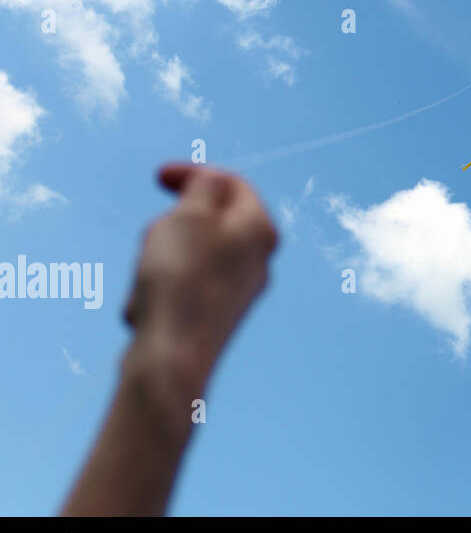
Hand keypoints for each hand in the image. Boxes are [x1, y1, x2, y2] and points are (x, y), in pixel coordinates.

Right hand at [124, 163, 278, 391]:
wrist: (171, 359)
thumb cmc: (182, 279)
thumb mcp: (191, 214)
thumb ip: (204, 188)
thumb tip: (214, 184)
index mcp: (261, 230)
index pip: (232, 185)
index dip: (195, 173)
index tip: (158, 177)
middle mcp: (257, 261)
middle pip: (203, 223)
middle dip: (169, 227)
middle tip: (154, 241)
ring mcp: (235, 292)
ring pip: (181, 257)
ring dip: (154, 263)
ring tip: (149, 283)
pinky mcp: (210, 318)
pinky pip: (171, 291)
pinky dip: (153, 294)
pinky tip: (147, 312)